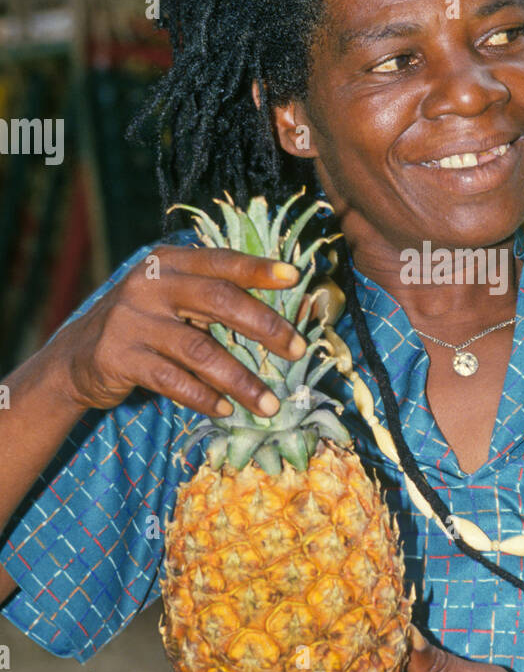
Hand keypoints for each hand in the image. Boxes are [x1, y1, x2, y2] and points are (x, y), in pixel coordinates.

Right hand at [58, 245, 304, 417]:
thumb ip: (213, 299)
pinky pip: (172, 380)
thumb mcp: (172, 298)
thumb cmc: (145, 324)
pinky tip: (226, 410)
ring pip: (199, 349)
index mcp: (169, 262)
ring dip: (240, 379)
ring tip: (269, 403)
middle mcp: (149, 284)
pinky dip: (203, 397)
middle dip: (264, 326)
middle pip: (218, 300)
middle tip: (298, 349)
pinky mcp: (119, 357)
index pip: (220, 261)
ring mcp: (132, 320)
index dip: (258, 269)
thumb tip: (279, 322)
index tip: (294, 277)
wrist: (77, 357)